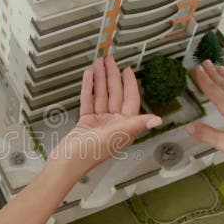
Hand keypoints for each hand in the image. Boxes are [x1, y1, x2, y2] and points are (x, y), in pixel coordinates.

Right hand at [47, 57, 161, 179]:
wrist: (66, 162)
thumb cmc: (90, 154)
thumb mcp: (116, 136)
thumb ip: (136, 125)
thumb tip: (157, 120)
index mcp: (124, 127)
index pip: (130, 100)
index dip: (130, 83)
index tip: (128, 70)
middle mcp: (114, 123)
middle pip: (115, 94)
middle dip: (112, 76)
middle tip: (110, 60)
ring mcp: (99, 122)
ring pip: (102, 95)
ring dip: (100, 79)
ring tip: (98, 64)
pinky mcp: (85, 122)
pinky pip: (88, 101)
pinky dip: (88, 88)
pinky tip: (88, 77)